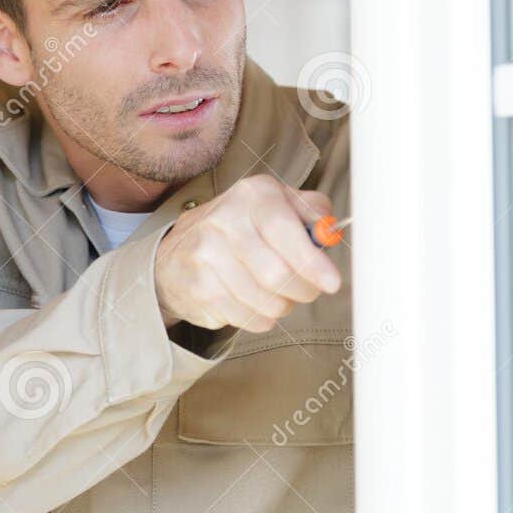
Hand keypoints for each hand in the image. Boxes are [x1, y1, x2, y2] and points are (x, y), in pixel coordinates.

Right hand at [154, 174, 343, 332]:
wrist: (180, 250)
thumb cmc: (243, 228)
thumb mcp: (278, 205)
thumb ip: (311, 212)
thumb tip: (331, 230)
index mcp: (252, 194)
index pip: (283, 228)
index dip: (311, 260)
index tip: (332, 282)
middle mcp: (223, 219)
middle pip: (276, 273)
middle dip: (303, 290)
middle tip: (307, 290)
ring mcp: (205, 254)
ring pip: (264, 301)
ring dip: (282, 306)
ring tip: (278, 294)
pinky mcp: (198, 287)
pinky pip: (247, 317)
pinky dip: (261, 317)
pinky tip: (255, 302)